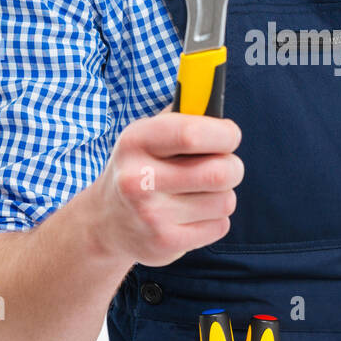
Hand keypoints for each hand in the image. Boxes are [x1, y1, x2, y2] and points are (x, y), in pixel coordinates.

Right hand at [90, 109, 244, 266]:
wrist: (108, 220)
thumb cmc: (144, 165)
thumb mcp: (151, 133)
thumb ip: (185, 113)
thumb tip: (216, 97)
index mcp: (136, 141)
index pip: (193, 134)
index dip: (225, 134)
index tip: (230, 136)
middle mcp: (138, 179)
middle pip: (220, 172)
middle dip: (233, 167)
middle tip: (224, 166)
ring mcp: (150, 215)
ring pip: (225, 200)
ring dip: (222, 195)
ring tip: (199, 192)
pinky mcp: (164, 243)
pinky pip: (220, 225)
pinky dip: (215, 219)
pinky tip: (191, 215)